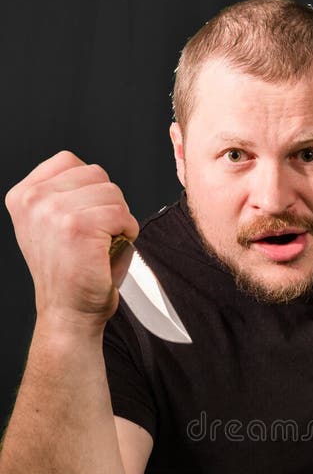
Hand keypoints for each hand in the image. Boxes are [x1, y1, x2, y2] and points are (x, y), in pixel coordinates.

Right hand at [5, 150, 138, 329]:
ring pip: (112, 192)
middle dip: (108, 202)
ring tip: (106, 241)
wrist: (68, 312)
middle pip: (95, 173)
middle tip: (102, 231)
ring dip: (120, 217)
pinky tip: (113, 247)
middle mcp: (34, 200)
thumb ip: (64, 193)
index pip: (69, 160)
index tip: (89, 214)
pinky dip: (128, 230)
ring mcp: (54, 211)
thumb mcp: (52, 225)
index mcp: (23, 196)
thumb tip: (94, 175)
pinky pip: (121, 213)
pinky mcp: (78, 227)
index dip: (91, 187)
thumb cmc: (69, 274)